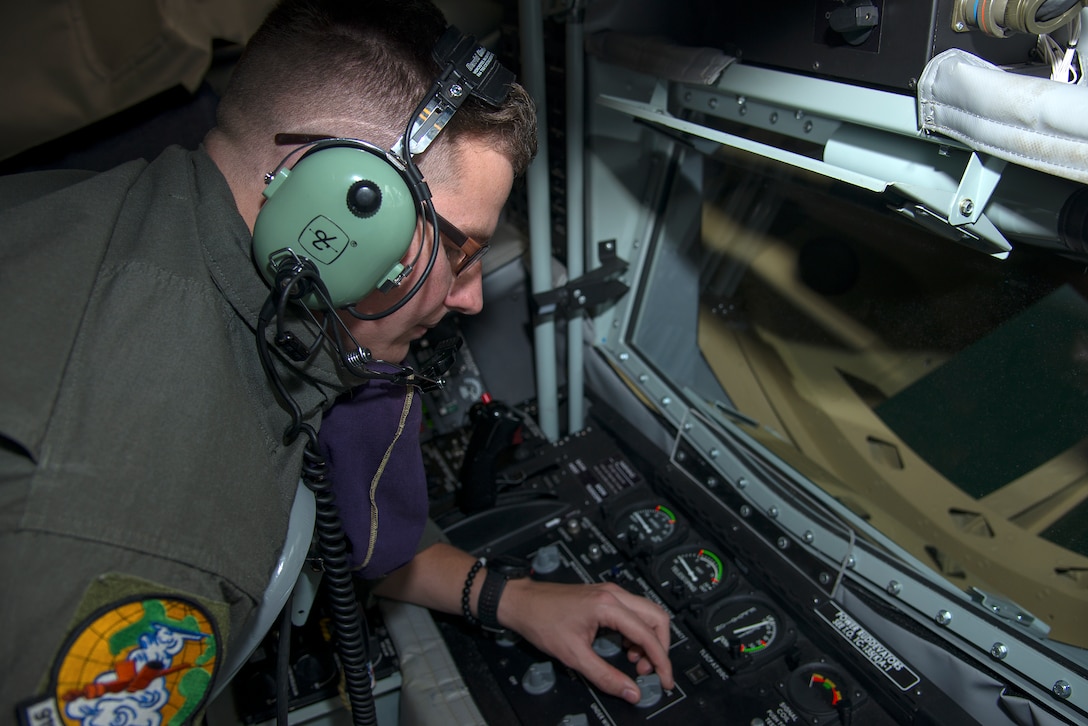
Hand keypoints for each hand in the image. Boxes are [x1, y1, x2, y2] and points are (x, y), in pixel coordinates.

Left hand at [498, 579, 673, 704]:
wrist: (522, 602)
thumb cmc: (541, 620)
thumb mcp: (574, 655)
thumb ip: (605, 676)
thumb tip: (630, 691)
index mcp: (608, 605)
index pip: (648, 634)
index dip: (661, 661)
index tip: (663, 680)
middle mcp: (613, 594)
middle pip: (657, 617)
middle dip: (660, 646)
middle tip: (650, 670)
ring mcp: (610, 593)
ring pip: (646, 613)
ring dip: (647, 639)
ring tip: (634, 661)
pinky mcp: (605, 597)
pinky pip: (633, 612)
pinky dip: (636, 632)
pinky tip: (625, 648)